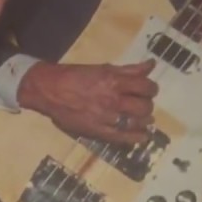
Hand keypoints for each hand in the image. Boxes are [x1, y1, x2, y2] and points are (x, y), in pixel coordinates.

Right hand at [17, 60, 158, 144]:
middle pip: (144, 106)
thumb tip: (151, 64)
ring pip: (137, 122)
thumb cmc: (76, 75)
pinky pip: (124, 137)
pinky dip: (137, 137)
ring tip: (144, 118)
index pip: (145, 87)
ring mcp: (107, 118)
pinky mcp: (99, 131)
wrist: (50, 90)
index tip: (149, 90)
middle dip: (147, 104)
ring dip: (144, 120)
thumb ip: (129, 69)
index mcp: (114, 81)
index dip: (151, 88)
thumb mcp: (103, 68)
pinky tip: (143, 136)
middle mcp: (113, 100)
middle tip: (143, 104)